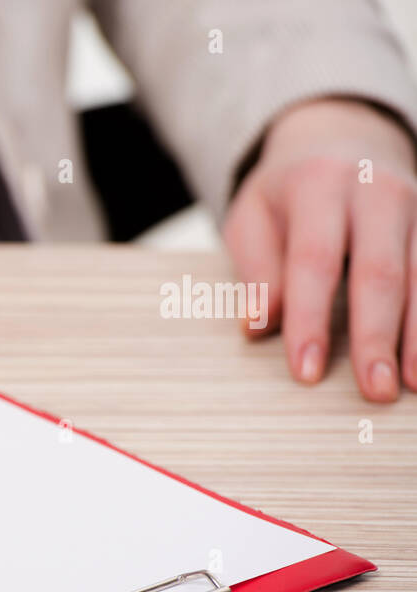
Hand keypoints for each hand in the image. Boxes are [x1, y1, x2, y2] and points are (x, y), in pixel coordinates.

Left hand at [223, 97, 416, 400]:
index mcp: (319, 184)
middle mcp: (378, 189)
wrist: (340, 139)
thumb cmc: (286, 192)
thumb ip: (258, 270)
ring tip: (413, 386)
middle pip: (381, 271)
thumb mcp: (252, 218)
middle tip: (373, 391)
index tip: (306, 372)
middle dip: (377, 336)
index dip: (311, 320)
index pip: (315, 260)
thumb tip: (258, 326)